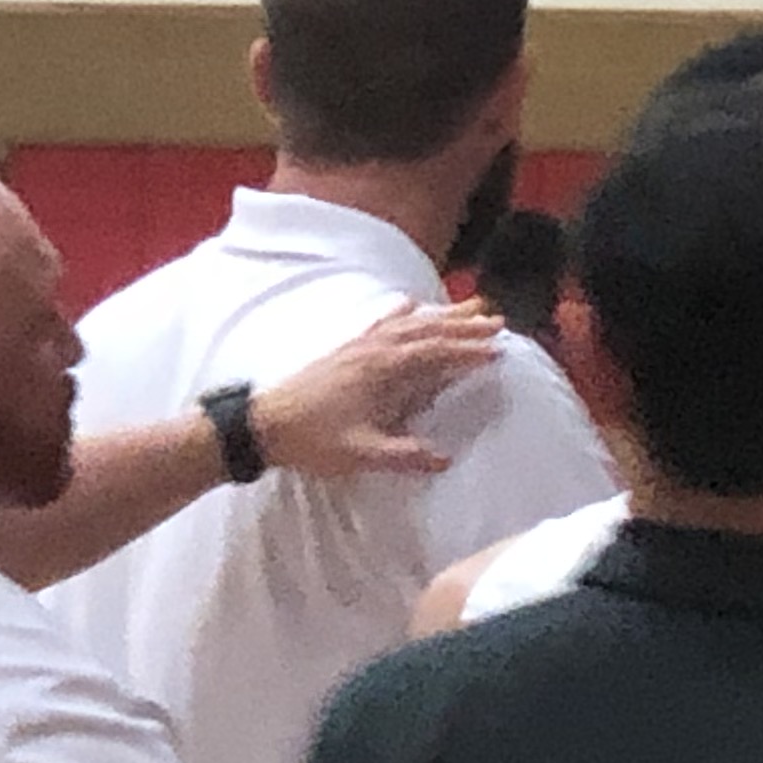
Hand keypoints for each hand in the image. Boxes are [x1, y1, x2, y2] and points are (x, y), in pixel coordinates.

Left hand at [253, 303, 503, 480]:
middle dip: (463, 325)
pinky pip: (380, 324)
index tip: (497, 351)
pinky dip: (400, 313)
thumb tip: (445, 458)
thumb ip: (403, 455)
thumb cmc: (312, 440)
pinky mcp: (346, 351)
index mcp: (381, 371)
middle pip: (426, 330)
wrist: (264, 425)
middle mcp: (372, 351)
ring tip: (469, 307)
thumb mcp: (361, 454)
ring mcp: (358, 347)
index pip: (434, 354)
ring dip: (440, 315)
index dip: (467, 351)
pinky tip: (410, 304)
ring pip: (408, 323)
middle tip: (498, 321)